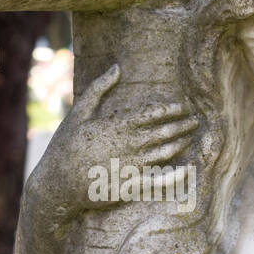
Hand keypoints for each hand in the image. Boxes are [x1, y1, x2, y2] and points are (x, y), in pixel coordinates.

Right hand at [46, 64, 199, 219]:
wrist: (57, 182)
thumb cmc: (66, 145)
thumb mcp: (79, 112)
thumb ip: (99, 89)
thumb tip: (117, 67)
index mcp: (117, 124)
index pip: (153, 113)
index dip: (172, 109)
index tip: (183, 107)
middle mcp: (128, 144)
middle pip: (164, 132)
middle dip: (182, 125)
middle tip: (195, 120)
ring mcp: (131, 166)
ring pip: (165, 152)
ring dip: (180, 143)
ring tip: (190, 136)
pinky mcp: (130, 186)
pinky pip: (158, 180)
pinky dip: (175, 175)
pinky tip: (186, 169)